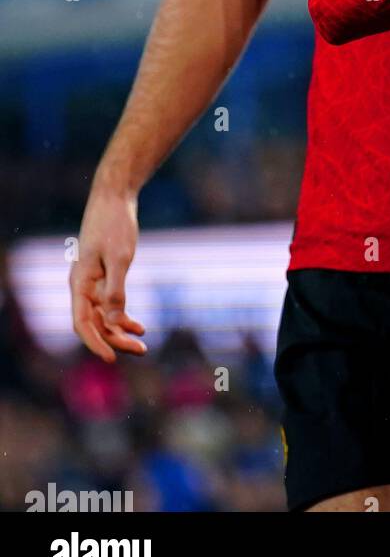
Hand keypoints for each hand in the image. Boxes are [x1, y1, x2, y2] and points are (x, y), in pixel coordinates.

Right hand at [70, 183, 146, 360]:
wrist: (114, 197)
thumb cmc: (115, 224)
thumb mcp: (119, 257)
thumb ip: (116, 289)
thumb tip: (115, 320)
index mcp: (80, 282)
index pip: (83, 323)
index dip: (96, 343)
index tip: (112, 359)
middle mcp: (82, 285)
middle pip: (94, 323)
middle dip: (115, 340)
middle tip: (141, 351)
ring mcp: (91, 281)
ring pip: (102, 316)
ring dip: (120, 332)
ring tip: (142, 344)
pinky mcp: (103, 275)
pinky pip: (109, 304)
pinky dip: (122, 317)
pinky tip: (138, 326)